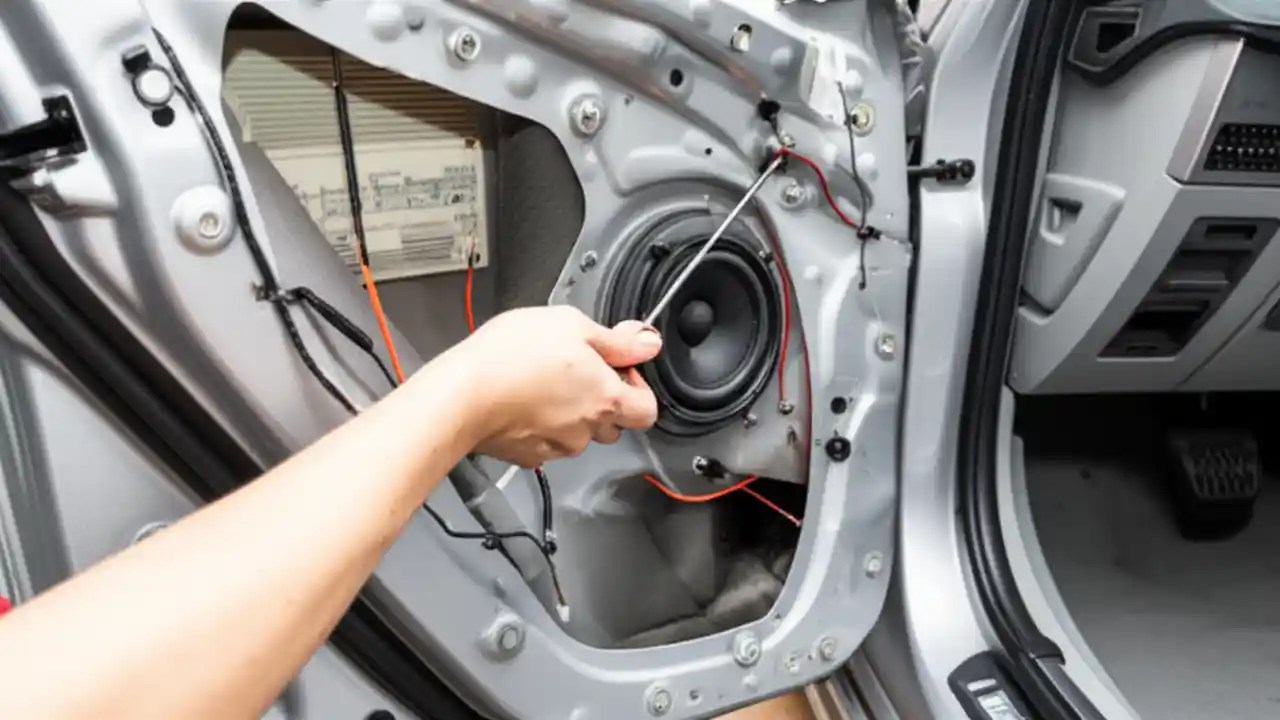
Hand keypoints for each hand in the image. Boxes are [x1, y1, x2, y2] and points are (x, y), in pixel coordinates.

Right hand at [449, 306, 661, 466]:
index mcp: (607, 398)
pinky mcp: (530, 456)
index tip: (616, 368)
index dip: (638, 388)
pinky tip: (523, 401)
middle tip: (576, 371)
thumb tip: (648, 343)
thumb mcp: (571, 324)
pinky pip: (548, 443)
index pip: (648, 410)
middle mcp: (588, 430)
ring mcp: (558, 447)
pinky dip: (542, 426)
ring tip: (543, 382)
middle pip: (615, 424)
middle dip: (603, 400)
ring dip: (572, 414)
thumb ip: (616, 340)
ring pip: (581, 435)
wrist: (461, 395)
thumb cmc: (512, 355)